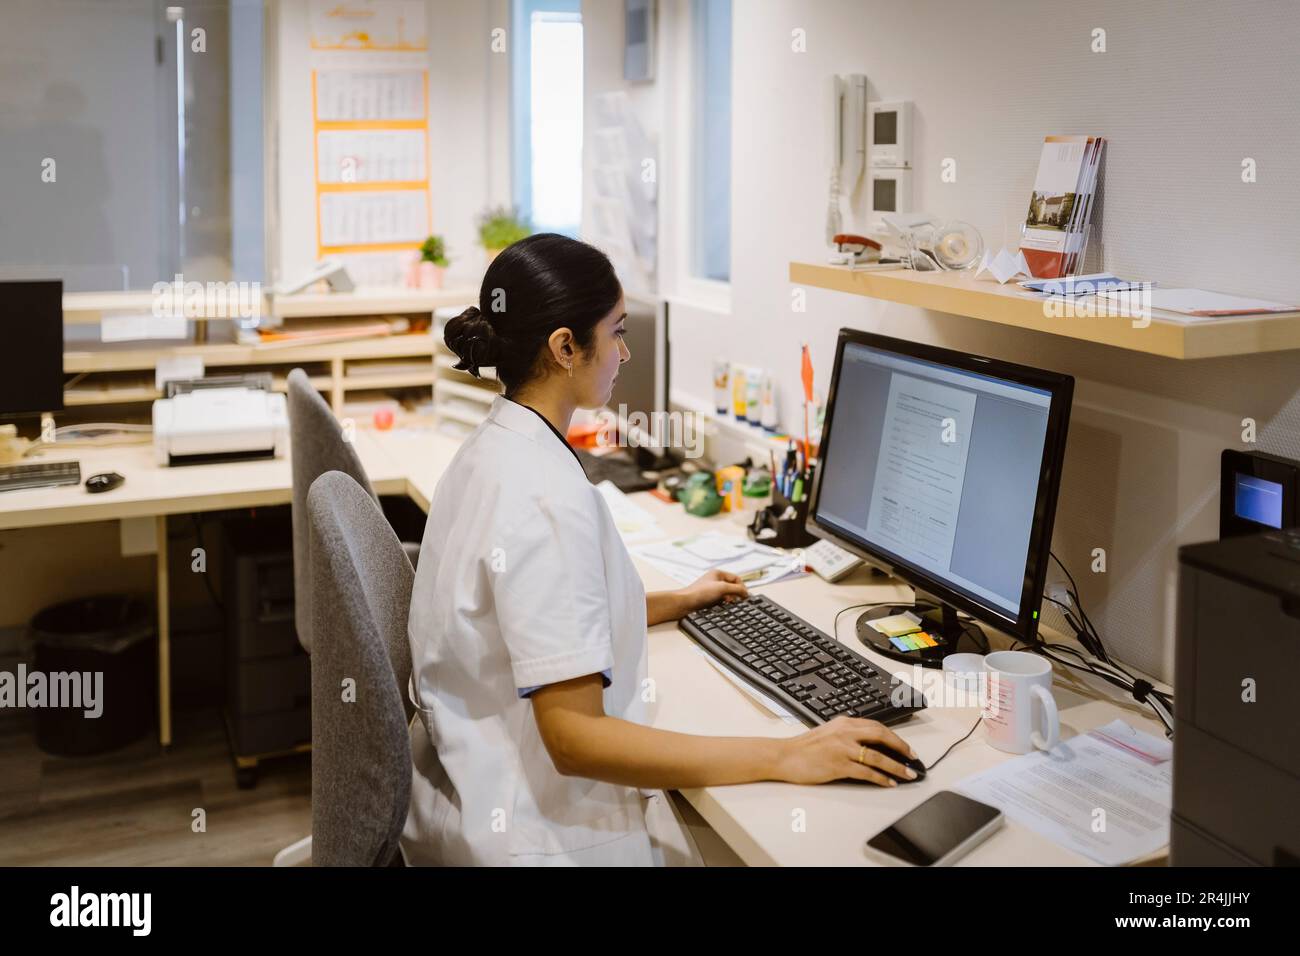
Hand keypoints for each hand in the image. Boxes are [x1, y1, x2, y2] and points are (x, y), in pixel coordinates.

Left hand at [676, 569, 748, 614]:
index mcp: (718, 573)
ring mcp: (711, 590)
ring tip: (728, 603)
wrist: (685, 603)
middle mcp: (715, 580)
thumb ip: (737, 589)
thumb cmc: (699, 593)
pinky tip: (722, 607)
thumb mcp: (722, 588)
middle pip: (732, 587)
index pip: (736, 578)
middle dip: (735, 594)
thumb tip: (746, 593)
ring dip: (730, 600)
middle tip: (737, 601)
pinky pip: (721, 601)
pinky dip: (724, 604)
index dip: (742, 587)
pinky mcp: (708, 598)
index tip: (745, 597)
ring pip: (727, 595)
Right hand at [773, 716, 918, 786]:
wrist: (784, 756)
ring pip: (877, 756)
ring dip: (896, 766)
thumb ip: (847, 734)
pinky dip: (881, 778)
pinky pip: (866, 771)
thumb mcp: (828, 733)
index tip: (904, 746)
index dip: (894, 737)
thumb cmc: (803, 748)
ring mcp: (842, 748)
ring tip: (908, 774)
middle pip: (881, 736)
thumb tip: (868, 745)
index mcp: (844, 722)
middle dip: (901, 747)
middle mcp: (845, 732)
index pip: (876, 726)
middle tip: (913, 757)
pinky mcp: (838, 764)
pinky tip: (889, 783)